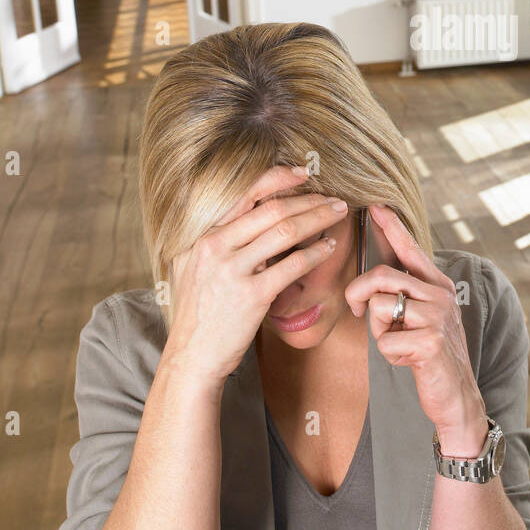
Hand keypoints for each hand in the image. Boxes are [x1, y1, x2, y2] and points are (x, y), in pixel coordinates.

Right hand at [163, 165, 350, 387]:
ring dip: (318, 219)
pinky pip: (292, 265)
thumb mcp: (196, 268)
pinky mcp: (251, 295)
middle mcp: (214, 246)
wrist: (191, 357)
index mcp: (202, 236)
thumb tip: (256, 219)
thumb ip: (221, 241)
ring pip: (286, 231)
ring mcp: (232, 270)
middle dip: (309, 199)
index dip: (278, 178)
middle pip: (272, 209)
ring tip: (337, 215)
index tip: (303, 173)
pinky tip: (329, 248)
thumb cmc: (200, 314)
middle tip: (333, 198)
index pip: (245, 194)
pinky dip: (315, 253)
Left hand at [344, 205, 485, 445]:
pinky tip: (407, 361)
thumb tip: (371, 281)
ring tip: (398, 343)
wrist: (457, 396)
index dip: (391, 226)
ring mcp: (437, 318)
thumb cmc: (431, 355)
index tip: (375, 205)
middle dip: (356, 293)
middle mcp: (440, 295)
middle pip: (381, 276)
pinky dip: (388, 355)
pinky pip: (385, 340)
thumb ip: (403, 295)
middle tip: (354, 310)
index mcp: (436, 285)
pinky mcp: (430, 342)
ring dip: (379, 332)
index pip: (409, 248)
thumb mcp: (421, 318)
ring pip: (379, 308)